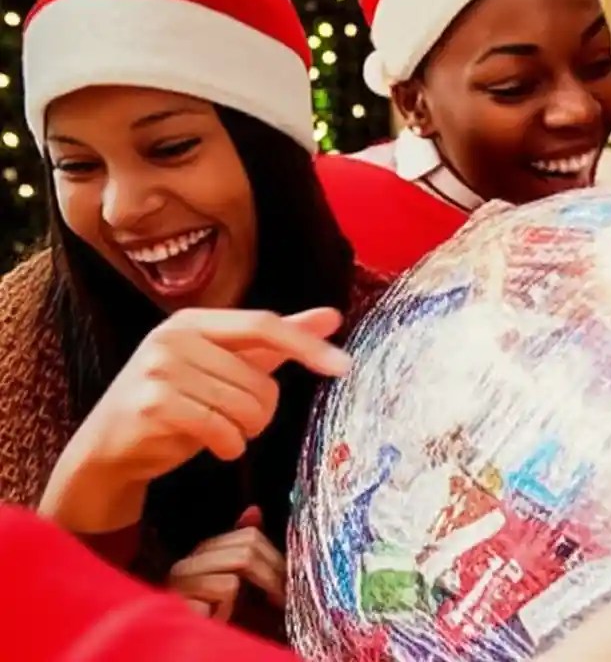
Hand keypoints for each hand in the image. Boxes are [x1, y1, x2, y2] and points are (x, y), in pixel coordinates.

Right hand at [40, 308, 350, 531]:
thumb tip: (332, 316)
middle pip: (261, 378)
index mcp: (196, 321)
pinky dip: (228, 446)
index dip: (307, 346)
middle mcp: (175, 337)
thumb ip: (278, 342)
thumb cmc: (178, 403)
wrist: (112, 447)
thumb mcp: (229, 367)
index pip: (266, 325)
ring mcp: (159, 369)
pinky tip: (214, 446)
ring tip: (223, 431)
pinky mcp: (152, 404)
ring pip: (244, 406)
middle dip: (263, 412)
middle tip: (241, 421)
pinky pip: (220, 429)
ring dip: (246, 431)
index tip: (345, 367)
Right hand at [167, 506, 285, 621]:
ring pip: (238, 564)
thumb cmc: (223, 627)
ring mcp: (179, 580)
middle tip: (279, 601)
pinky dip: (232, 608)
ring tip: (243, 613)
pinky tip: (219, 621)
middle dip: (271, 575)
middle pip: (247, 547)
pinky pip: (225, 587)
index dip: (274, 559)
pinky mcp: (177, 598)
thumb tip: (254, 510)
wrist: (194, 651)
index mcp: (203, 555)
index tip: (285, 584)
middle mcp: (188, 563)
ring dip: (251, 594)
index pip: (250, 536)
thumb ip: (250, 553)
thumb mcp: (244, 587)